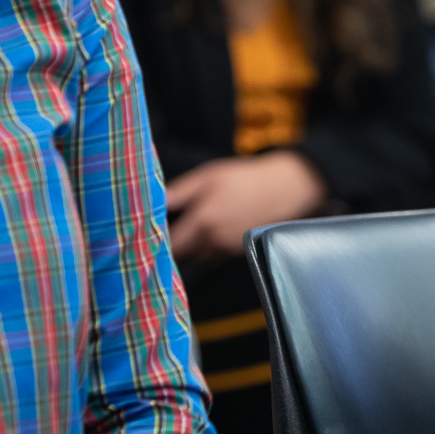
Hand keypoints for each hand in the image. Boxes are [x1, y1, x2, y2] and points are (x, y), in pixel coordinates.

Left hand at [164, 151, 328, 262]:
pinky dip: (211, 247)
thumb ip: (178, 192)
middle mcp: (214, 241)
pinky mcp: (239, 253)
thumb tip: (154, 203)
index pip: (171, 244)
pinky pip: (216, 256)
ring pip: (200, 256)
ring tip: (198, 226)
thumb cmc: (244, 178)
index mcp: (202, 222)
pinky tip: (215, 229)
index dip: (159, 241)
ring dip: (194, 247)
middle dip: (178, 243)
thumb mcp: (207, 177)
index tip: (150, 234)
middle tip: (174, 227)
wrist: (284, 188)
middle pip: (184, 254)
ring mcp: (228, 250)